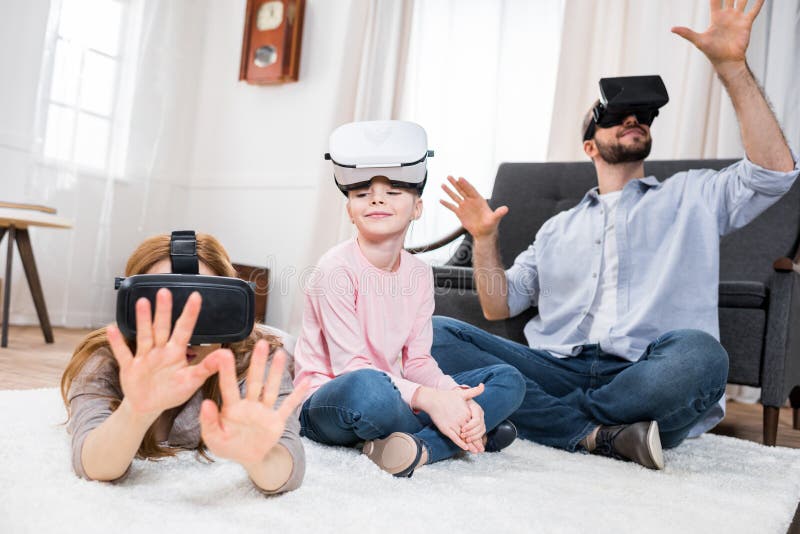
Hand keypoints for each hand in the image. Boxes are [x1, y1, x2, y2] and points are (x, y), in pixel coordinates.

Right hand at [107, 289, 222, 419]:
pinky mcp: (130, 367)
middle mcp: (160, 351)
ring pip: (144, 336)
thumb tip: (226, 355)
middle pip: (163, 328)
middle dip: (164, 311)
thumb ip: (207, 368)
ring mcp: (144, 357)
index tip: (196, 296)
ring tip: (142, 302)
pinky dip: (117, 342)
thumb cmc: (172, 392)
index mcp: (176, 353)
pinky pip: (123, 353)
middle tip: (165, 291)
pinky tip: (112, 328)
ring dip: (143, 320)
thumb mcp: (192, 381)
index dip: (190, 314)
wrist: (148, 407)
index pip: (185, 329)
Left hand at [199, 342, 309, 468]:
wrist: (249, 459)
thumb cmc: (228, 446)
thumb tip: (206, 403)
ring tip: (280, 353)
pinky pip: (289, 405)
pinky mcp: (277, 420)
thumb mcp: (213, 439)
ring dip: (276, 372)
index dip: (226, 371)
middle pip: (254, 381)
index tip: (224, 354)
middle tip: (261, 343)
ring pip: (270, 388)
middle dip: (257, 362)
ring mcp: (264, 411)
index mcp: (231, 409)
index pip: (228, 387)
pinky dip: (297, 395)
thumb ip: (208, 422)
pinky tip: (306, 382)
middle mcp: (249, 405)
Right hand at [414, 383, 484, 449]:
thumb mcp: (462, 393)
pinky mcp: (446, 428)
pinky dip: (460, 443)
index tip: (483, 440)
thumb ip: (474, 391)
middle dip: (477, 442)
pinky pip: (454, 437)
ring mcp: (454, 424)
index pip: (476, 426)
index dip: (479, 434)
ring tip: (475, 452)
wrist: (433, 399)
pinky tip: (465, 448)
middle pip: (471, 433)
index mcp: (467, 412)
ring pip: (464, 437)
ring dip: (470, 445)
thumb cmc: (447, 396)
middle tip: (482, 449)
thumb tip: (482, 385)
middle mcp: (461, 419)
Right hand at [440, 176, 507, 238]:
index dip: (465, 184)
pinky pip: (452, 207)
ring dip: (449, 191)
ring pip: (455, 197)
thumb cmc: (491, 225)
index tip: (460, 178)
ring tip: (443, 184)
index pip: (471, 190)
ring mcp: (464, 207)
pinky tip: (441, 200)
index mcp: (479, 200)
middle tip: (449, 176)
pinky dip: (446, 204)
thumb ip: (499, 213)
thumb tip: (506, 209)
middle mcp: (470, 201)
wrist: (484, 233)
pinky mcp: (460, 213)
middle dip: (455, 183)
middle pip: (462, 190)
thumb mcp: (495, 219)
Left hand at [671, 0, 763, 68]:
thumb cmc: (712, 52)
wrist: (727, 61)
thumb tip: (671, 29)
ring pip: (743, 0)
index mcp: (716, 17)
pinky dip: (758, 2)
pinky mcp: (746, 23)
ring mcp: (737, 18)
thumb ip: (687, 33)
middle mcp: (727, 15)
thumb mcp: (699, 40)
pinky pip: (754, 10)